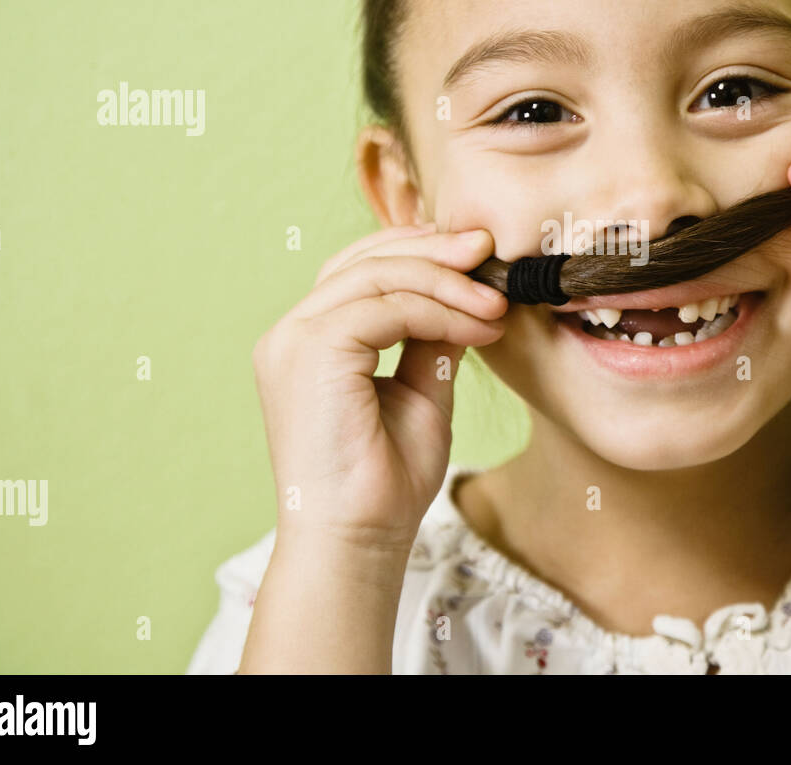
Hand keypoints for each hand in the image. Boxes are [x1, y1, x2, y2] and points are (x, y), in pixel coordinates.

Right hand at [251, 223, 506, 552]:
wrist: (359, 541)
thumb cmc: (386, 483)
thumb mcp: (422, 393)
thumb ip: (434, 340)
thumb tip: (468, 294)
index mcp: (310, 341)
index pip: (362, 270)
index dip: (421, 253)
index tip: (481, 258)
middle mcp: (292, 333)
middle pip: (366, 260)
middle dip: (435, 249)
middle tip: (491, 251)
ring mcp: (294, 339)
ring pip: (379, 276)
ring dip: (448, 282)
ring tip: (497, 300)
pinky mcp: (311, 351)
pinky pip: (387, 307)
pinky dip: (440, 309)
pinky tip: (480, 326)